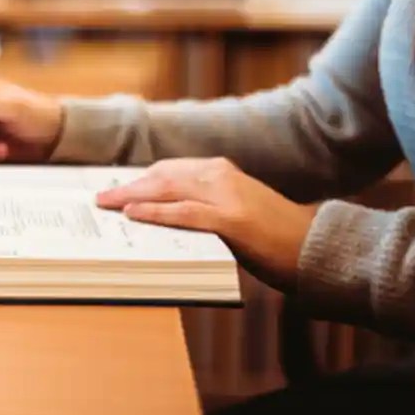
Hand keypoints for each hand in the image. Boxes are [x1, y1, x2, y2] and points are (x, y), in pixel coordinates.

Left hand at [95, 158, 318, 279]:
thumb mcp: (232, 210)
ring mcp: (226, 195)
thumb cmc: (271, 235)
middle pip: (161, 176)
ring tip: (107, 205)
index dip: (139, 179)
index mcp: (220, 170)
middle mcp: (220, 175)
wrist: (313, 246)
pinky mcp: (231, 219)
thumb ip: (200, 205)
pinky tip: (134, 214)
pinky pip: (184, 213)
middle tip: (101, 198)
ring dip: (132, 197)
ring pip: (167, 189)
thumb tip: (157, 213)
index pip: (168, 169)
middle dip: (128, 187)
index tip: (115, 188)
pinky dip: (156, 212)